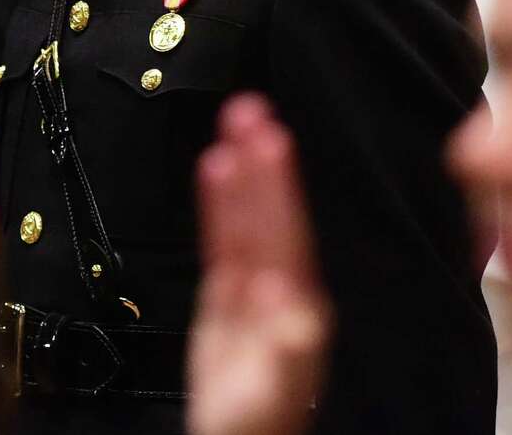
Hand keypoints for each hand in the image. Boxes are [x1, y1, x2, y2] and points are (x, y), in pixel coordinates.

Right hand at [186, 95, 330, 434]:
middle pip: (268, 213)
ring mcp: (253, 288)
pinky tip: (215, 170)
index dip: (276, 186)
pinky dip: (219, 204)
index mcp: (296, 303)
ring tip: (235, 123)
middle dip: (259, 161)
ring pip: (246, 219)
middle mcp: (279, 286)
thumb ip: (281, 354)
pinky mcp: (226, 297)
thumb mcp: (270, 397)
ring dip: (241, 170)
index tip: (269, 140)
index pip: (285, 231)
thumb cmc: (257, 423)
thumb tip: (287, 308)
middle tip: (250, 109)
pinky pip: (223, 239)